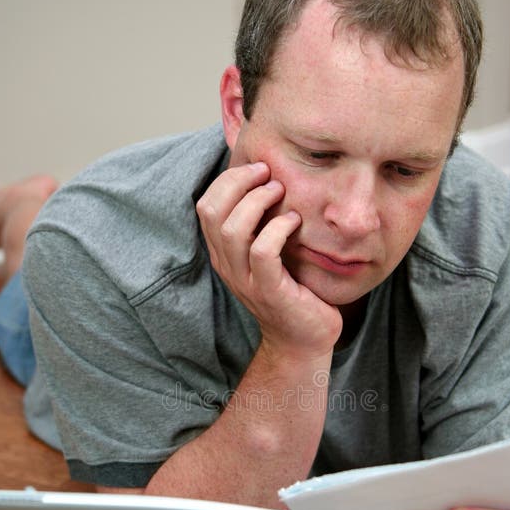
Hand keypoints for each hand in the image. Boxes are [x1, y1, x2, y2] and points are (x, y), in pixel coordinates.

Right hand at [196, 161, 341, 360]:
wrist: (303, 340)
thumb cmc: (293, 291)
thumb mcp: (269, 255)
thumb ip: (262, 225)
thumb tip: (270, 178)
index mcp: (224, 253)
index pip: (206, 206)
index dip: (228, 180)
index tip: (258, 168)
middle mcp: (228, 265)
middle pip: (212, 211)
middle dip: (239, 182)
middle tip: (268, 173)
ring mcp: (246, 280)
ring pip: (233, 230)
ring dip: (258, 202)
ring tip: (281, 192)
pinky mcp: (269, 291)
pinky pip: (263, 251)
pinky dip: (278, 229)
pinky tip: (294, 222)